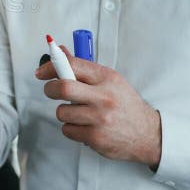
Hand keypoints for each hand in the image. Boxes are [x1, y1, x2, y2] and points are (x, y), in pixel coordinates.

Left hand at [35, 46, 161, 167]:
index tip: (41, 72)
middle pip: (62, 88)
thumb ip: (84, 69)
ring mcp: (100, 118)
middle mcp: (104, 97)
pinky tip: (86, 126)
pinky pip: (67, 130)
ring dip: (65, 112)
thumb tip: (61, 52)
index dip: (51, 66)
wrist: (148, 134)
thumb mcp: (110, 81)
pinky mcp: (95, 137)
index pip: (72, 65)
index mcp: (107, 78)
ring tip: (80, 113)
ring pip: (62, 111)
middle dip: (50, 89)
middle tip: (52, 91)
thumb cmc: (125, 105)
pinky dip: (72, 128)